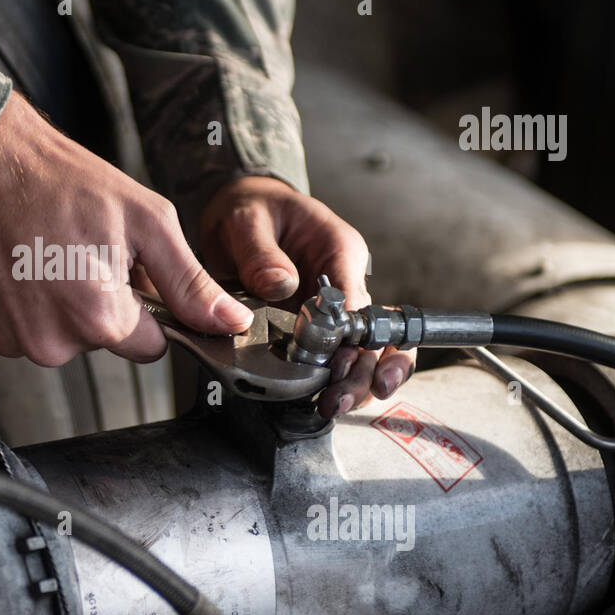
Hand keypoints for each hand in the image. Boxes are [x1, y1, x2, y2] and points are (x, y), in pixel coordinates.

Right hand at [0, 92, 253, 365]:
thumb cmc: (59, 180)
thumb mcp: (146, 222)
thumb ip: (190, 282)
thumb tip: (230, 321)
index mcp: (98, 319)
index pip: (149, 345)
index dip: (144, 306)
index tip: (123, 270)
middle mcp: (49, 341)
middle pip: (98, 342)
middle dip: (97, 303)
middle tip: (78, 250)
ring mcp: (5, 338)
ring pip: (54, 336)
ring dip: (52, 302)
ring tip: (41, 251)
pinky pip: (11, 329)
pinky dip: (15, 302)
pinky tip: (13, 262)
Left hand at [199, 176, 415, 418]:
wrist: (238, 211)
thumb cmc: (252, 208)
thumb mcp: (247, 220)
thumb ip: (260, 253)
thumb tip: (279, 285)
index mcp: (339, 251)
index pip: (359, 300)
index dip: (352, 336)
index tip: (336, 361)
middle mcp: (345, 281)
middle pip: (375, 334)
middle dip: (364, 370)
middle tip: (339, 397)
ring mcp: (333, 307)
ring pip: (362, 352)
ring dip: (354, 382)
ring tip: (334, 405)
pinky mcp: (313, 325)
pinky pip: (331, 356)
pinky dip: (331, 380)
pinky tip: (323, 400)